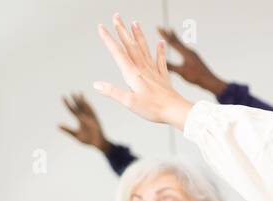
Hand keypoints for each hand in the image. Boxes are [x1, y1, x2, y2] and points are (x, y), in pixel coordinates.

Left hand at [59, 93, 109, 151]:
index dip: (67, 104)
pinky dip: (89, 107)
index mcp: (80, 120)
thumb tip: (58, 125)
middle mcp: (85, 117)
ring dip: (82, 101)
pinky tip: (86, 102)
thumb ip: (68, 130)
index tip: (63, 97)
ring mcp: (90, 118)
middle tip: (72, 93)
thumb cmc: (88, 140)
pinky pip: (92, 112)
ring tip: (80, 94)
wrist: (98, 144)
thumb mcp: (76, 135)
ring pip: (85, 108)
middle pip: (79, 106)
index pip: (72, 110)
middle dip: (76, 100)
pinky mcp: (95, 120)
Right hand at [93, 14, 192, 129]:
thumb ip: (113, 92)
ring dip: (138, 36)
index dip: (108, 39)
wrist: (177, 111)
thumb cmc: (154, 109)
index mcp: (132, 73)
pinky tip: (161, 42)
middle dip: (122, 31)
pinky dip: (160, 50)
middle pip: (130, 46)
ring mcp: (154, 72)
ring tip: (135, 23)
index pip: (117, 53)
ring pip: (144, 49)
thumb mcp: (129, 102)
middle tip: (116, 16)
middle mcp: (143, 69)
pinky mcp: (163, 78)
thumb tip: (96, 84)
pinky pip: (161, 61)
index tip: (101, 26)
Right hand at [158, 26, 227, 95]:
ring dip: (176, 40)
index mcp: (186, 53)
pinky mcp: (196, 60)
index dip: (164, 35)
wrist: (211, 82)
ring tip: (173, 35)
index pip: (172, 42)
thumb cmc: (197, 77)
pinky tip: (182, 50)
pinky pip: (186, 51)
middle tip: (165, 28)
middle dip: (170, 35)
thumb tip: (159, 61)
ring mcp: (194, 56)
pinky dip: (181, 48)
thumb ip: (171, 66)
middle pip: (178, 41)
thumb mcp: (182, 72)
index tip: (158, 27)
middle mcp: (190, 52)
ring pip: (182, 46)